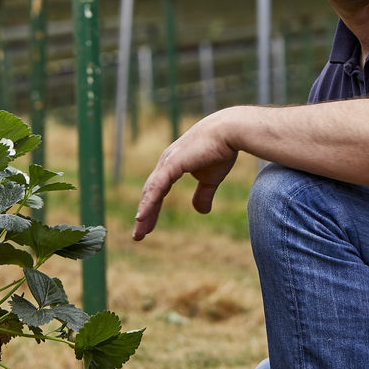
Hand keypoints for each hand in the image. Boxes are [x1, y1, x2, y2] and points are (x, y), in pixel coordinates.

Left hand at [132, 110, 240, 239]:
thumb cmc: (221, 151)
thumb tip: (200, 212)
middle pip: (150, 193)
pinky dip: (149, 203)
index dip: (152, 208)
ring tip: (139, 233)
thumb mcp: (211, 179)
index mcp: (172, 165)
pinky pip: (157, 187)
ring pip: (151, 192)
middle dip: (145, 215)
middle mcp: (166, 163)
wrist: (229, 132)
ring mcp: (167, 162)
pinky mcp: (172, 164)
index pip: (158, 190)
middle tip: (139, 235)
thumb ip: (203, 194)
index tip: (147, 227)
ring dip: (144, 213)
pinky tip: (142, 217)